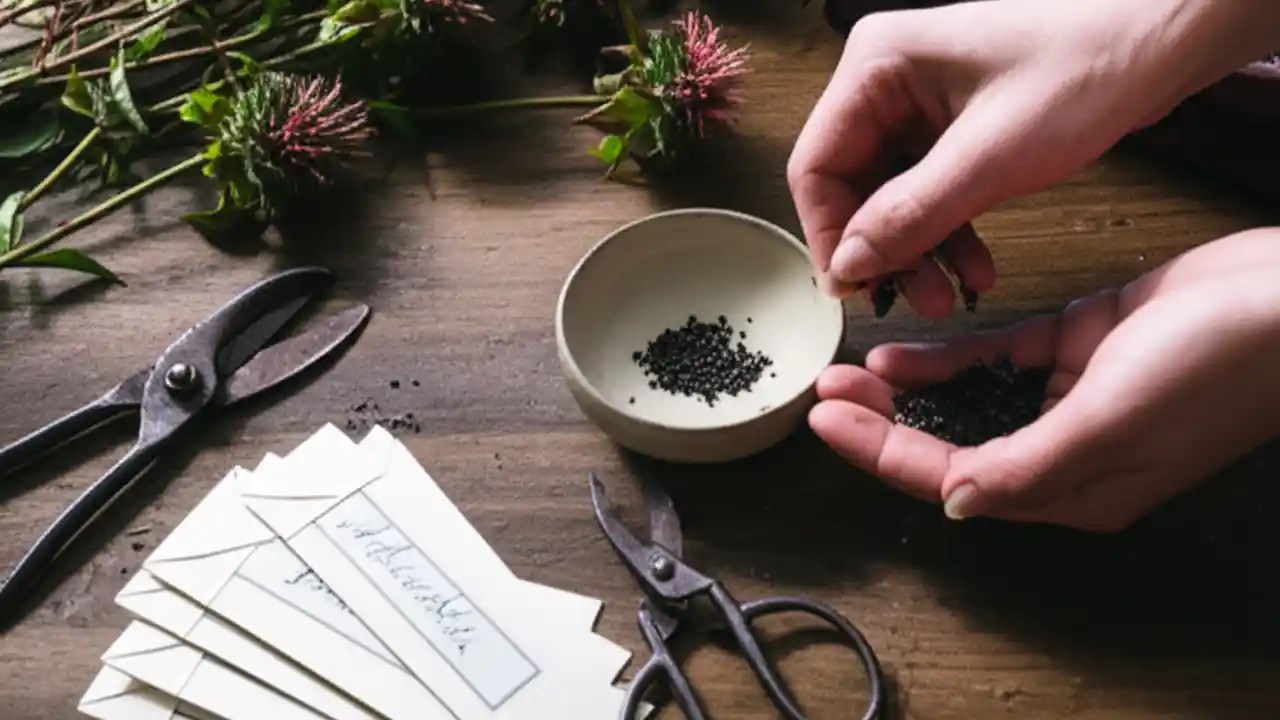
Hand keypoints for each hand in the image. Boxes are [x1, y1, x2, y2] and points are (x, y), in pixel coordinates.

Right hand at [787, 0, 1279, 315]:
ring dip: (918, 250)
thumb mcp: (991, 156)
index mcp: (876, 66)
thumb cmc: (1086, 69)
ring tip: (949, 295)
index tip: (854, 288)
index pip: (817, 165)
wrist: (1162, 41)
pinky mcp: (953, 126)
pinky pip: (928, 192)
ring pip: (890, 196)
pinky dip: (947, 233)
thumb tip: (849, 264)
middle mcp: (887, 81)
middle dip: (883, 248)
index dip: (829, 234)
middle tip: (912, 299)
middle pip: (851, 185)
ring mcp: (919, 104)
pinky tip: (976, 269)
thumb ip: (911, 214)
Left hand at [808, 228, 1279, 531]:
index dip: (881, 454)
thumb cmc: (1218, 368)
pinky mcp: (1076, 346)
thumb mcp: (1113, 427)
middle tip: (826, 392)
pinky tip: (902, 353)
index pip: (951, 479)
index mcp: (1072, 491)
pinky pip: (996, 359)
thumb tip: (954, 500)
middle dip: (882, 426)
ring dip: (907, 391)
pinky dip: (949, 358)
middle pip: (948, 445)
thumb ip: (1027, 466)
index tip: (825, 422)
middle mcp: (1062, 452)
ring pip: (965, 402)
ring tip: (849, 371)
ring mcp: (1067, 397)